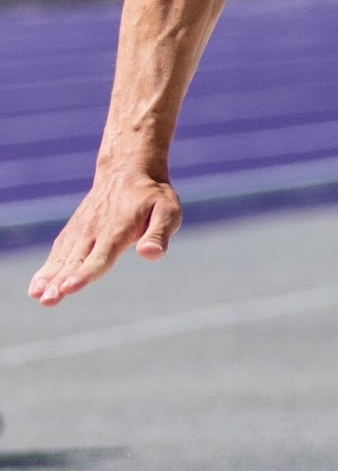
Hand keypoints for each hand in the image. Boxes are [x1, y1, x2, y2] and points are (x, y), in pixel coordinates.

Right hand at [27, 167, 181, 307]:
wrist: (128, 169)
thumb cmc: (152, 195)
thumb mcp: (167, 210)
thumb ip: (158, 234)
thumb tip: (150, 254)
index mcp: (117, 230)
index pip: (99, 258)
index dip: (84, 275)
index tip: (68, 288)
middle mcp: (94, 231)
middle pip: (76, 262)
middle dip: (60, 282)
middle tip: (48, 300)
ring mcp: (81, 230)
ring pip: (63, 258)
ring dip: (49, 278)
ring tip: (37, 296)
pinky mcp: (74, 230)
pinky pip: (59, 251)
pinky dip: (47, 267)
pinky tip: (37, 286)